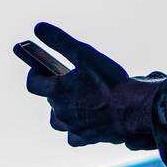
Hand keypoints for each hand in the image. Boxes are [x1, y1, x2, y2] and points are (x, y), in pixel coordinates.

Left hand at [23, 22, 160, 149]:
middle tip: (70, 79)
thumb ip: (60, 41)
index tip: (41, 67)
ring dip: (62, 110)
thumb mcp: (84, 54)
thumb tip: (38, 28)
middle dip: (55, 89)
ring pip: (58, 121)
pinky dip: (75, 129)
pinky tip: (84, 121)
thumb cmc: (109, 80)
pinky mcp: (87, 138)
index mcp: (57, 91)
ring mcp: (73, 127)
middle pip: (49, 101)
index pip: (33, 83)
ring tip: (75, 100)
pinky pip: (73, 136)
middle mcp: (61, 112)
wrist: (134, 108)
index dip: (35, 73)